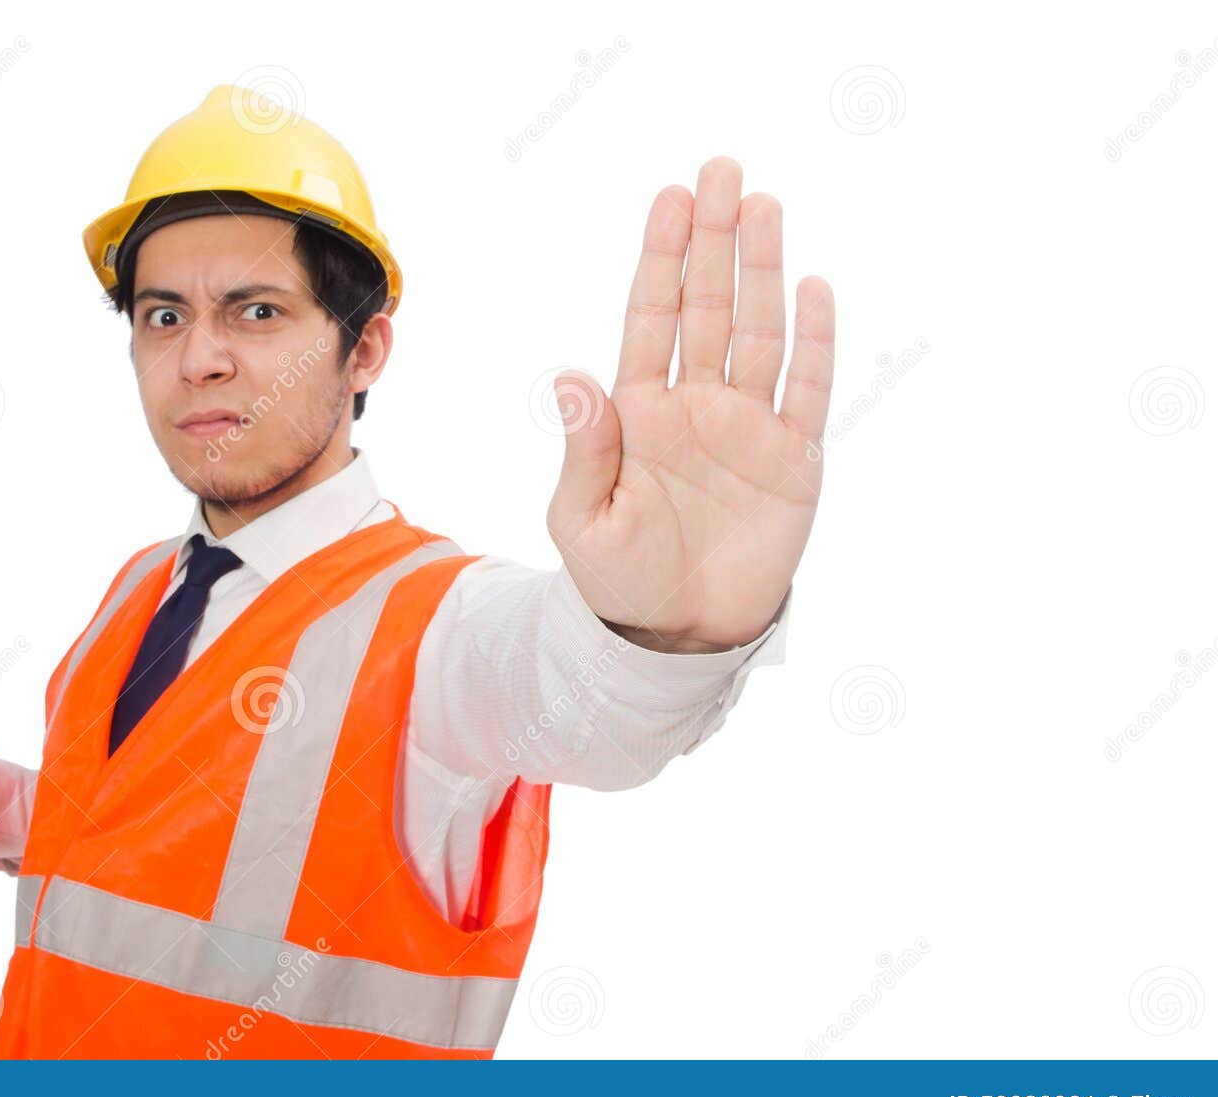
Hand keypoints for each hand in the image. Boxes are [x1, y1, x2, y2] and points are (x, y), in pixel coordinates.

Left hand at [547, 156, 835, 650]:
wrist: (678, 638)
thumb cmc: (619, 582)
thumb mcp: (584, 523)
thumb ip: (585, 451)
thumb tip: (572, 375)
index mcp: (640, 414)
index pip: (652, 318)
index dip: (664, 259)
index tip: (673, 199)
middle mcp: (695, 406)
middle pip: (708, 307)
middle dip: (715, 240)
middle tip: (723, 170)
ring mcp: (747, 428)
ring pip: (758, 333)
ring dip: (762, 271)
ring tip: (765, 206)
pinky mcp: (792, 462)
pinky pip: (806, 391)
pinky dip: (812, 342)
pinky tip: (812, 289)